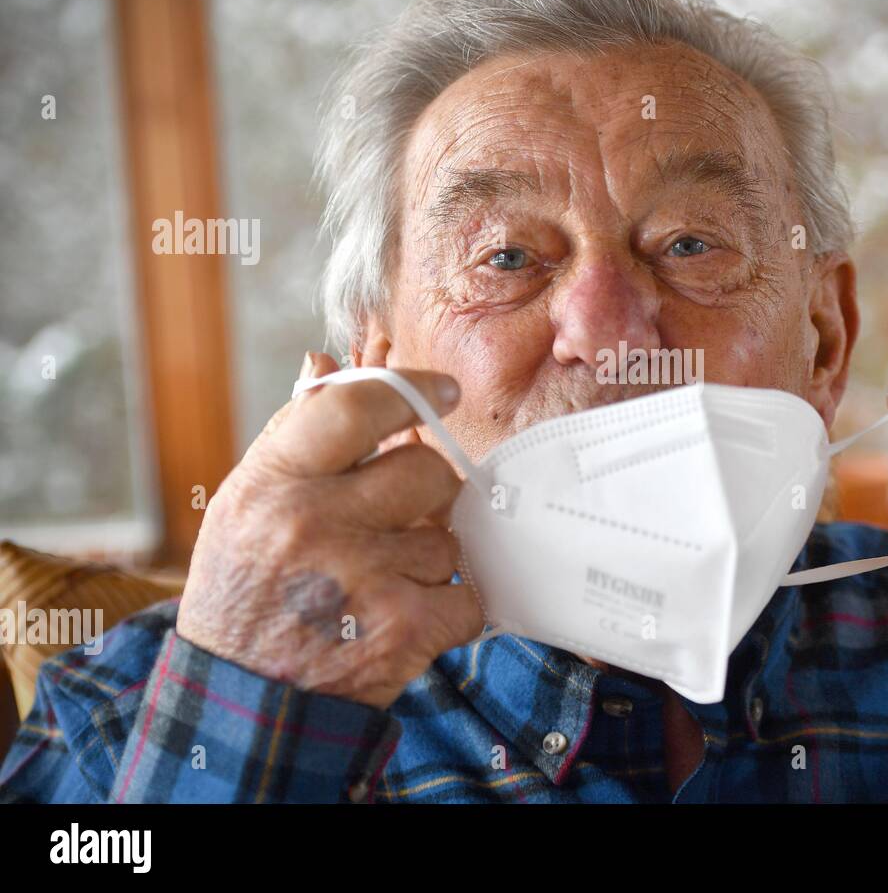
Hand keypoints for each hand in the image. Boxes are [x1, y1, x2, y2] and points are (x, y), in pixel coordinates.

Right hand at [177, 352, 484, 708]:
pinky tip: (406, 618)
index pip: (355, 407)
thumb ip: (295, 434)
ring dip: (428, 560)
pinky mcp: (403, 629)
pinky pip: (468, 596)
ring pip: (447, 538)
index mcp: (274, 484)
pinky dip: (450, 610)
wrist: (242, 702)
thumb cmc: (248, 590)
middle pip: (426, 470)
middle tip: (400, 518)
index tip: (444, 390)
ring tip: (380, 584)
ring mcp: (363, 577)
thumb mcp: (247, 505)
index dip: (412, 389)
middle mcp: (315, 524)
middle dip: (427, 492)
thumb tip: (328, 362)